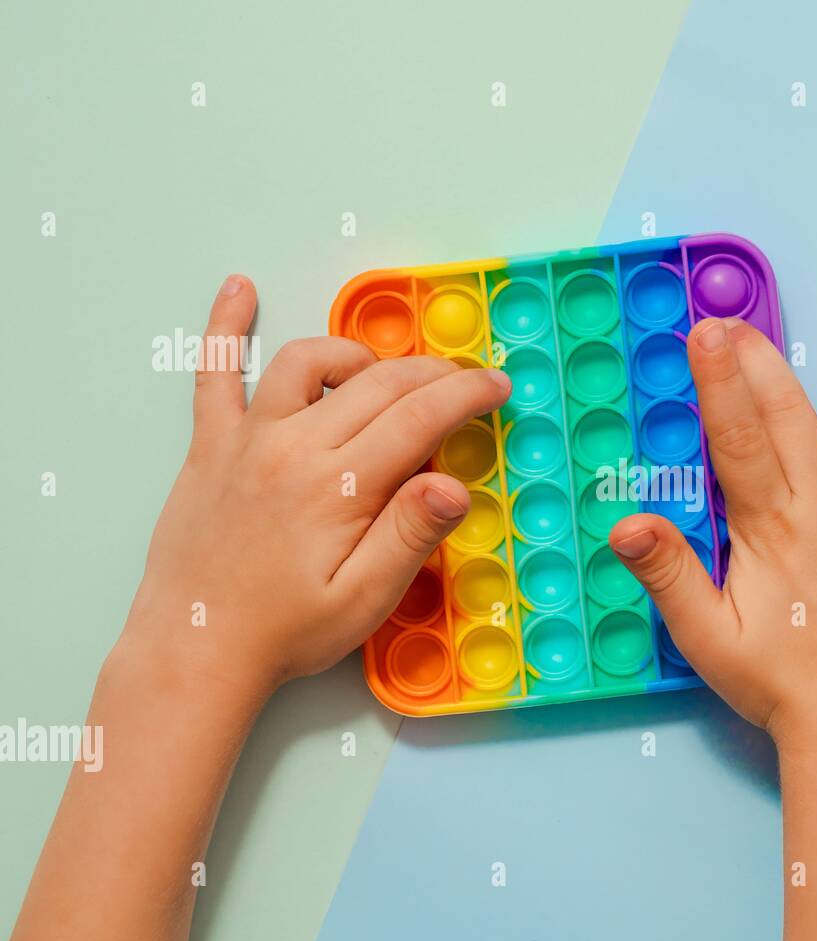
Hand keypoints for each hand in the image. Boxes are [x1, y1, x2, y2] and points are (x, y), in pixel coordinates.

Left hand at [121, 275, 510, 702]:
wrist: (195, 650)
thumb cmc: (282, 633)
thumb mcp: (364, 599)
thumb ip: (410, 535)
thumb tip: (454, 485)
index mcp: (338, 486)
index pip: (419, 417)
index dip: (466, 394)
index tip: (496, 386)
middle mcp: (293, 447)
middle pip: (378, 384)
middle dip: (433, 373)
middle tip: (465, 381)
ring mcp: (248, 440)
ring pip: (309, 363)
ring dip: (356, 358)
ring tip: (383, 375)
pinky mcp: (212, 446)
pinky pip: (216, 373)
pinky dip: (225, 328)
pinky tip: (237, 290)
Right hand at [608, 317, 816, 752]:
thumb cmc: (782, 686)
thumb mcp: (706, 637)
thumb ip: (667, 574)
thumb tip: (625, 525)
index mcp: (773, 531)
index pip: (737, 436)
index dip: (719, 377)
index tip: (706, 332)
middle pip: (795, 413)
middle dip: (763, 360)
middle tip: (739, 329)